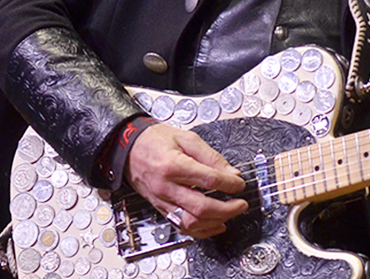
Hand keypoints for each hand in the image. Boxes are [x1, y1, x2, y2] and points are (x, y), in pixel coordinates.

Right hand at [125, 123, 248, 238]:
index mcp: (174, 165)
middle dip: (228, 209)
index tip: (240, 183)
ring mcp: (162, 200)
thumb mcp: (186, 138)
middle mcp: (166, 187)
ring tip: (230, 214)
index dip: (230, 184)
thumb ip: (211, 156)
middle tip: (241, 204)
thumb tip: (231, 173)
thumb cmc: (154, 140)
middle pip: (202, 207)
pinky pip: (181, 227)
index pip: (209, 179)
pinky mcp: (161, 208)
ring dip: (215, 222)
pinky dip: (200, 231)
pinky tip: (214, 225)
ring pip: (191, 222)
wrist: (128, 148)